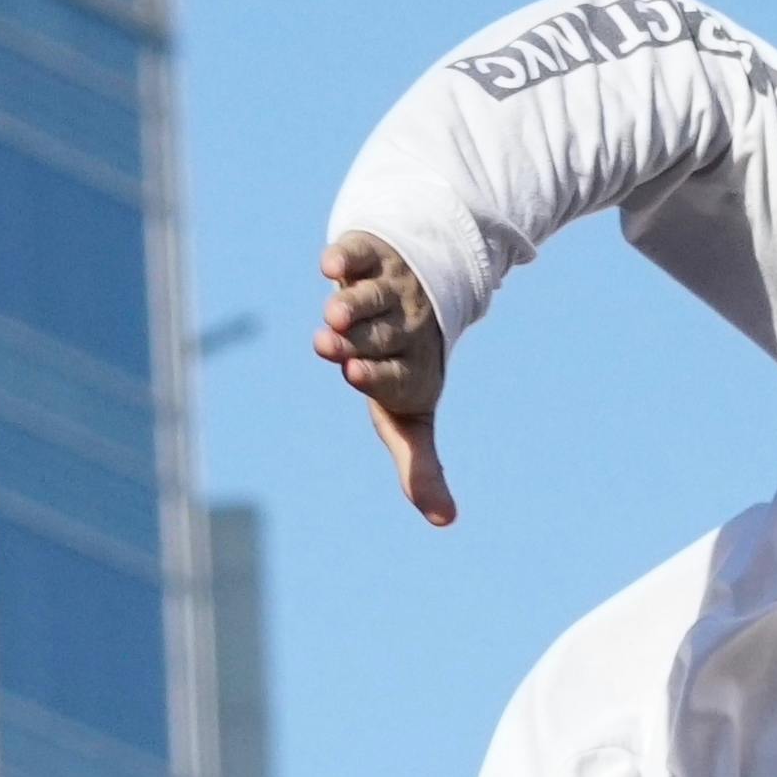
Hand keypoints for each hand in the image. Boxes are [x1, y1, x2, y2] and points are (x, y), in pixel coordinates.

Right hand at [317, 231, 453, 525]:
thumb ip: (421, 466)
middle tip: (330, 344)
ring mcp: (388, 289)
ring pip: (369, 297)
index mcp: (413, 368)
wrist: (422, 291)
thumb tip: (446, 522)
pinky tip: (333, 265)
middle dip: (355, 341)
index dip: (378, 375)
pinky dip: (346, 258)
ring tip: (332, 315)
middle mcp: (404, 328)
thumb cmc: (403, 368)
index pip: (396, 375)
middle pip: (380, 335)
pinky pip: (360, 253)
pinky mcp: (370, 255)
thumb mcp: (410, 418)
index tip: (357, 376)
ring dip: (350, 305)